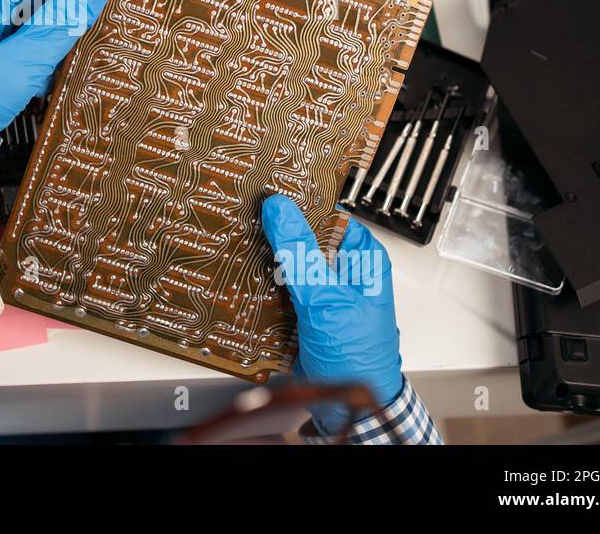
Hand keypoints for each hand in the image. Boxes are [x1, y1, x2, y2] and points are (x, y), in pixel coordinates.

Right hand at [260, 194, 402, 432]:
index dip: (297, 201)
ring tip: (237, 238)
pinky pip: (278, 287)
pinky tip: (242, 274)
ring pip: (287, 262)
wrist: (345, 408)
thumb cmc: (357, 359)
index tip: (266, 190)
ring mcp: (321, 291)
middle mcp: (343, 271)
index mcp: (362, 259)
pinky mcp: (302, 311)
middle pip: (304, 237)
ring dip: (265, 257)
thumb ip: (301, 255)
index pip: (327, 214)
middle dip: (276, 230)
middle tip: (244, 212)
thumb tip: (280, 210)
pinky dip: (261, 282)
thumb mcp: (326, 299)